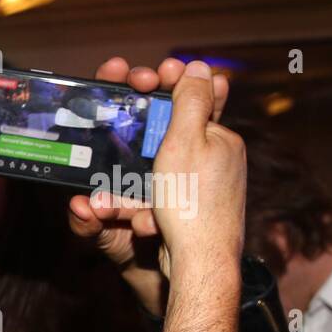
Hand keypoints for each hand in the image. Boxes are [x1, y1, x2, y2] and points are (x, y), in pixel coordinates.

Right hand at [68, 57, 232, 313]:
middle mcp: (213, 160)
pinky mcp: (185, 213)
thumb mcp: (187, 142)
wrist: (197, 265)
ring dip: (130, 186)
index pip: (190, 97)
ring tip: (123, 205)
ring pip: (151, 173)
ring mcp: (199, 188)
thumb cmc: (193, 204)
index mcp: (218, 137)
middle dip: (136, 143)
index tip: (141, 77)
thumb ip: (191, 100)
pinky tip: (138, 220)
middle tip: (114, 149)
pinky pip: (152, 200)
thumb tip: (197, 65)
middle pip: (164, 135)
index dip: (165, 83)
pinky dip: (140, 207)